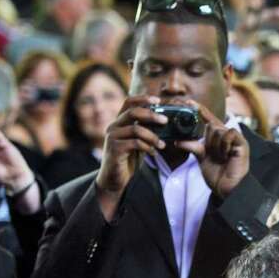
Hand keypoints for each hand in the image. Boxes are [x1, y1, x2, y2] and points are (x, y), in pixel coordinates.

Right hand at [95, 95, 165, 215]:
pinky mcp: (114, 149)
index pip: (129, 102)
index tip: (158, 100)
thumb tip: (164, 122)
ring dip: (153, 136)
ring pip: (135, 128)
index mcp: (119, 122)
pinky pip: (135, 143)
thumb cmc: (127, 160)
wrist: (114, 179)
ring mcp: (112, 137)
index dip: (143, 98)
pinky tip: (154, 153)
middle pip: (132, 111)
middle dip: (151, 115)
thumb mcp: (138, 142)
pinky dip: (147, 147)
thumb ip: (145, 131)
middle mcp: (113, 126)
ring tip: (162, 145)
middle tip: (165, 121)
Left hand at [173, 102, 249, 198]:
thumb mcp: (201, 159)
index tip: (188, 102)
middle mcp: (227, 137)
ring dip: (216, 145)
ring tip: (221, 157)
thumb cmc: (217, 175)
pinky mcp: (242, 144)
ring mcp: (235, 140)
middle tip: (214, 154)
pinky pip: (229, 134)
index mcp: (218, 138)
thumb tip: (178, 141)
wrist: (227, 188)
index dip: (200, 110)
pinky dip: (224, 144)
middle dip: (209, 140)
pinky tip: (226, 154)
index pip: (209, 120)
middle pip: (212, 125)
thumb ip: (193, 147)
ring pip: (218, 129)